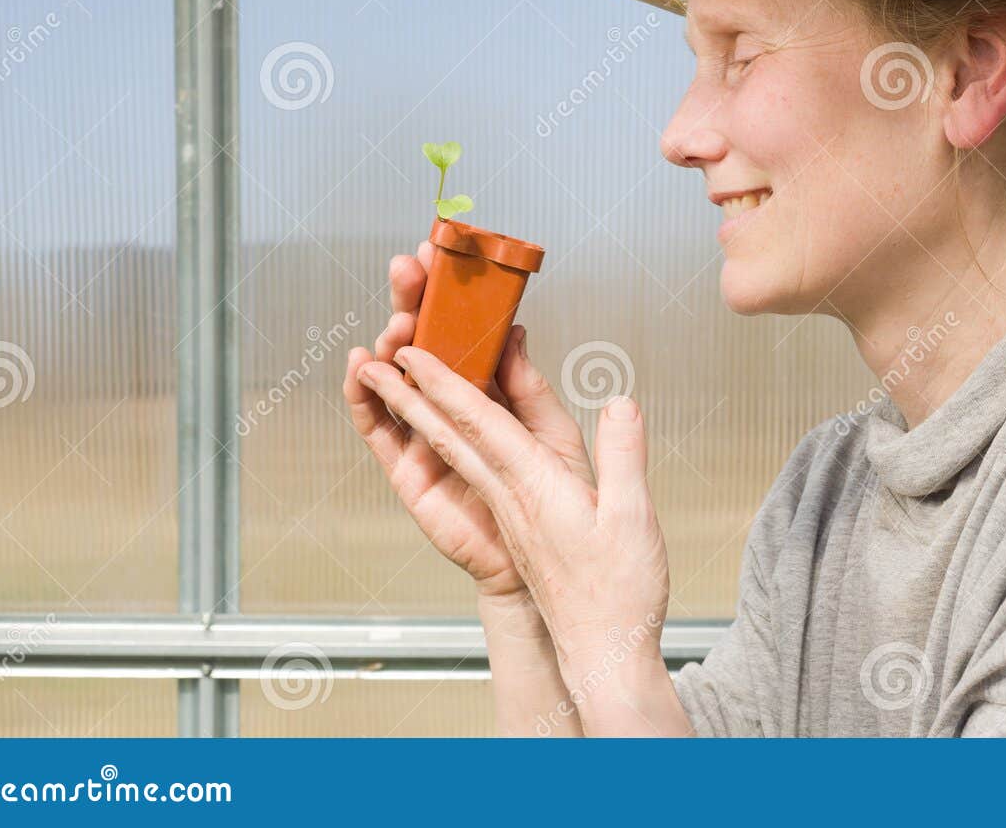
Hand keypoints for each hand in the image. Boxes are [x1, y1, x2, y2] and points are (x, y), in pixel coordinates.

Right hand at [342, 244, 593, 601]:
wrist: (551, 567)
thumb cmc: (561, 504)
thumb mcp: (556, 437)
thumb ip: (531, 387)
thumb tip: (513, 332)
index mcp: (494, 392)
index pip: (464, 331)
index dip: (449, 294)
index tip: (441, 253)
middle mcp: (454, 409)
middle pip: (424, 345)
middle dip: (413, 302)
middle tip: (409, 268)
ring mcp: (427, 437)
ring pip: (397, 379)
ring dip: (390, 343)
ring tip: (395, 320)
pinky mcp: (409, 472)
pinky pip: (379, 430)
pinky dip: (365, 398)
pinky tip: (362, 368)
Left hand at [353, 347, 669, 680]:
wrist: (604, 651)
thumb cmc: (619, 591)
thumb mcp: (632, 516)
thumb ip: (623, 454)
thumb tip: (620, 402)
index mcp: (534, 490)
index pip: (478, 424)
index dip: (443, 384)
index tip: (412, 354)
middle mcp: (509, 498)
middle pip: (448, 435)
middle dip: (408, 395)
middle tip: (374, 361)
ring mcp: (507, 511)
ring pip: (454, 452)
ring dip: (419, 415)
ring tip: (390, 385)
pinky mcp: (514, 523)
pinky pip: (475, 469)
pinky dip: (452, 439)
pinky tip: (449, 430)